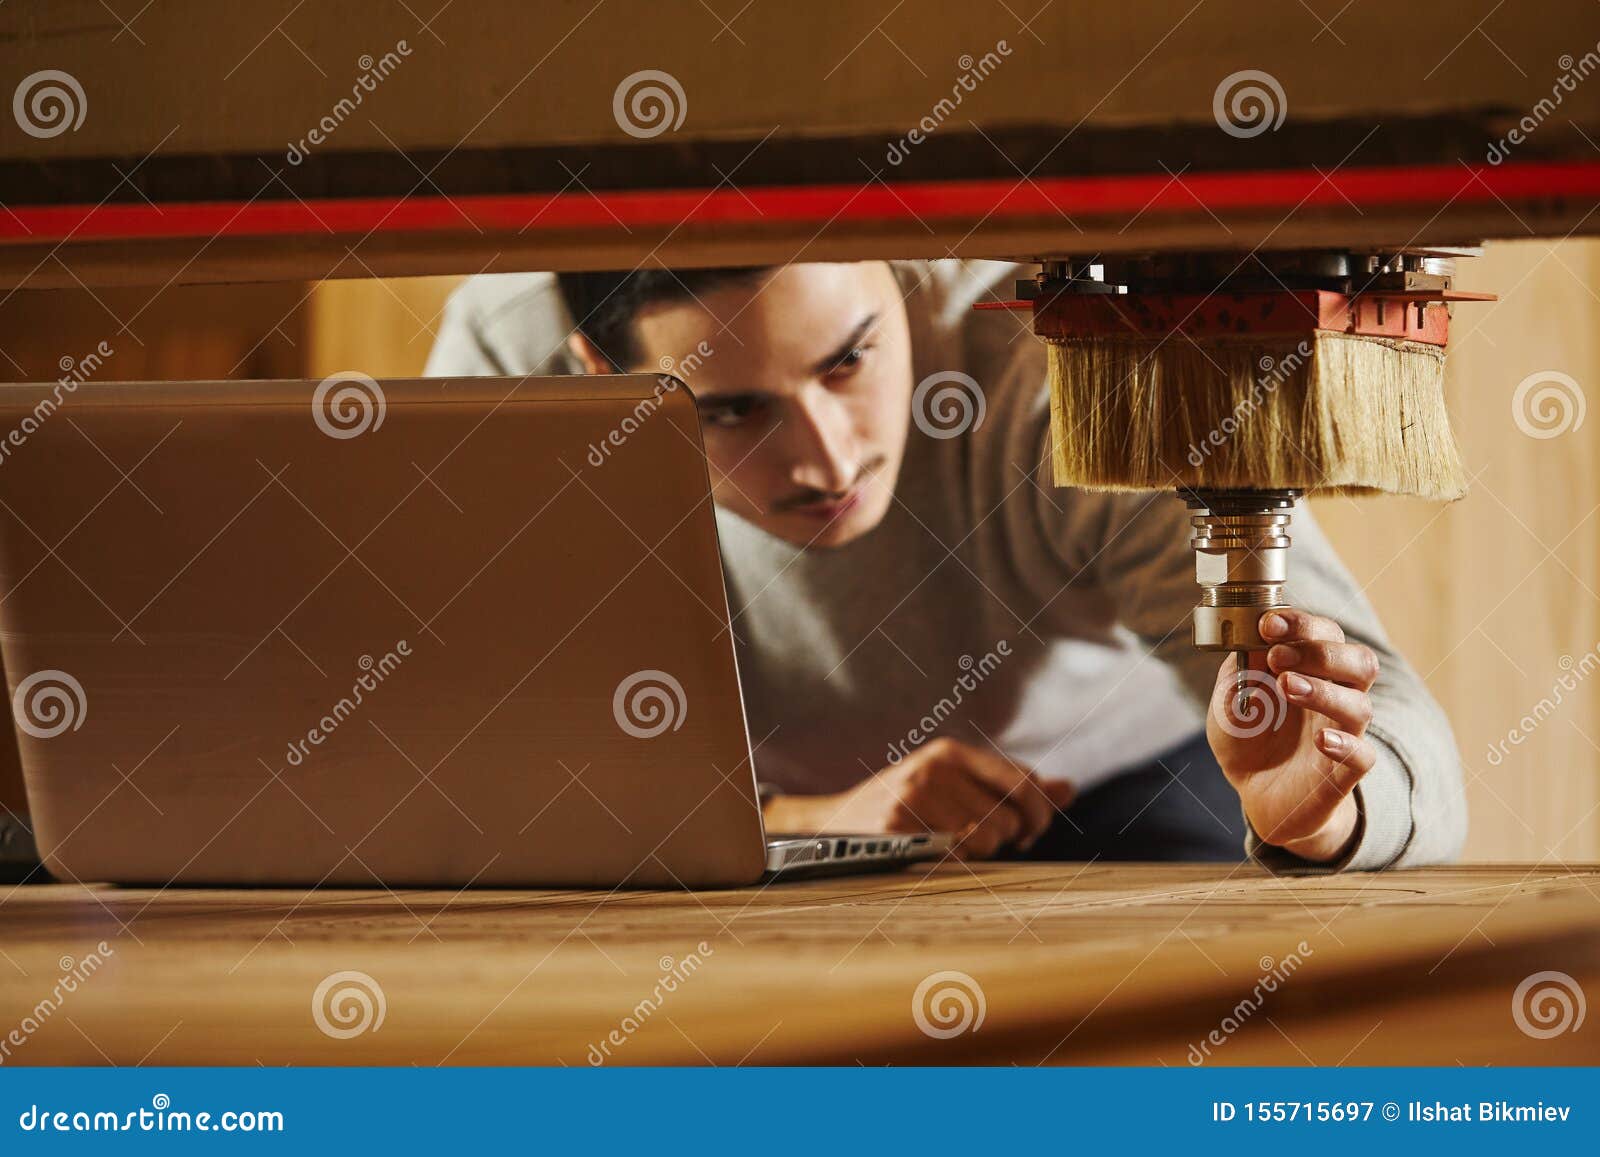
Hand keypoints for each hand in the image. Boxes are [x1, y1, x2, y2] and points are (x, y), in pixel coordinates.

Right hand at [761, 737, 1075, 859]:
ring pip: (988, 837)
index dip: (1038, 813)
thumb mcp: (956, 787)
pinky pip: (956, 853)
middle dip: (1005, 838)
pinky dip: (953, 861)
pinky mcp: (900, 824)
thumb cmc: (906, 809)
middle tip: (981, 841)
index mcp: (953, 751)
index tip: (1027, 831)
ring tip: (952, 844)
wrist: (835, 825)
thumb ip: (1014, 788)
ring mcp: (916, 793)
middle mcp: (936, 766)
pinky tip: (932, 853)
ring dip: (978, 853)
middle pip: (1011, 815)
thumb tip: (1070, 789)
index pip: (1024, 780)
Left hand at [1205, 608, 1379, 862]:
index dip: (1302, 624)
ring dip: (1324, 691)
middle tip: (1277, 655)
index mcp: (1312, 670)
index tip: (1267, 624)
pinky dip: (1344, 744)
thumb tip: (1247, 647)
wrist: (1256, 793)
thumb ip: (1236, 676)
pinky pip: (1362, 755)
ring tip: (1286, 686)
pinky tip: (1320, 739)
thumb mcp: (1227, 703)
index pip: (1326, 634)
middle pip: (1359, 662)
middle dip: (1320, 651)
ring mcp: (1344, 733)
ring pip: (1360, 705)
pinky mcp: (1344, 772)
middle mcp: (1337, 695)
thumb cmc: (1247, 736)